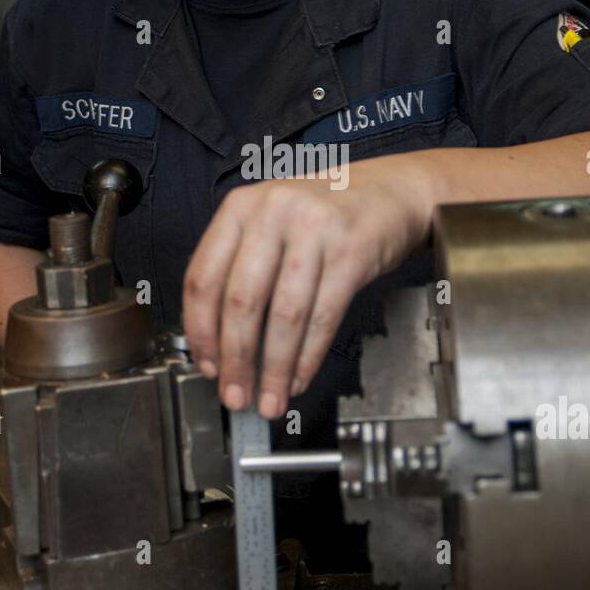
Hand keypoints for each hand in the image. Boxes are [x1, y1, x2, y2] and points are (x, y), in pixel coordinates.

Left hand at [182, 153, 433, 418]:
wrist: (390, 191)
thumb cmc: (325, 215)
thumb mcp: (271, 223)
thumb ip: (242, 268)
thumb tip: (222, 345)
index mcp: (240, 207)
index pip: (203, 277)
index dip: (200, 331)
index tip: (206, 365)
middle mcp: (273, 213)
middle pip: (241, 301)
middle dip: (236, 360)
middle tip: (235, 394)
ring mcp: (314, 230)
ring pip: (284, 315)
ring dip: (274, 368)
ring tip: (270, 398)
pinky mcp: (351, 251)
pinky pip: (323, 317)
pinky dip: (307, 357)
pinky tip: (299, 377)